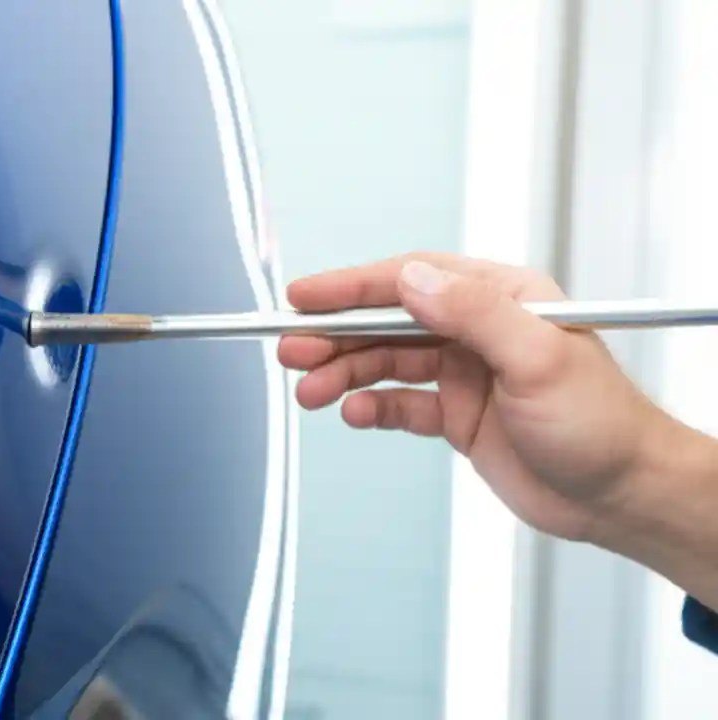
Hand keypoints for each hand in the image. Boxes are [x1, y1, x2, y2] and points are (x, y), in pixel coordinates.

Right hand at [278, 252, 677, 541]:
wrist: (620, 496)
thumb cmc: (602, 424)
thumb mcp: (539, 358)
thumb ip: (474, 315)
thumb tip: (414, 280)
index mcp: (502, 298)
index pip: (413, 280)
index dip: (353, 287)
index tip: (306, 296)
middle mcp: (478, 330)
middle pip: (388, 322)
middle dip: (335, 335)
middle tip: (292, 349)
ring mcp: (465, 373)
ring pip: (386, 363)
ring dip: (344, 374)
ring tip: (309, 390)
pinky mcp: (457, 415)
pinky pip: (400, 404)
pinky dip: (372, 407)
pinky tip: (351, 413)